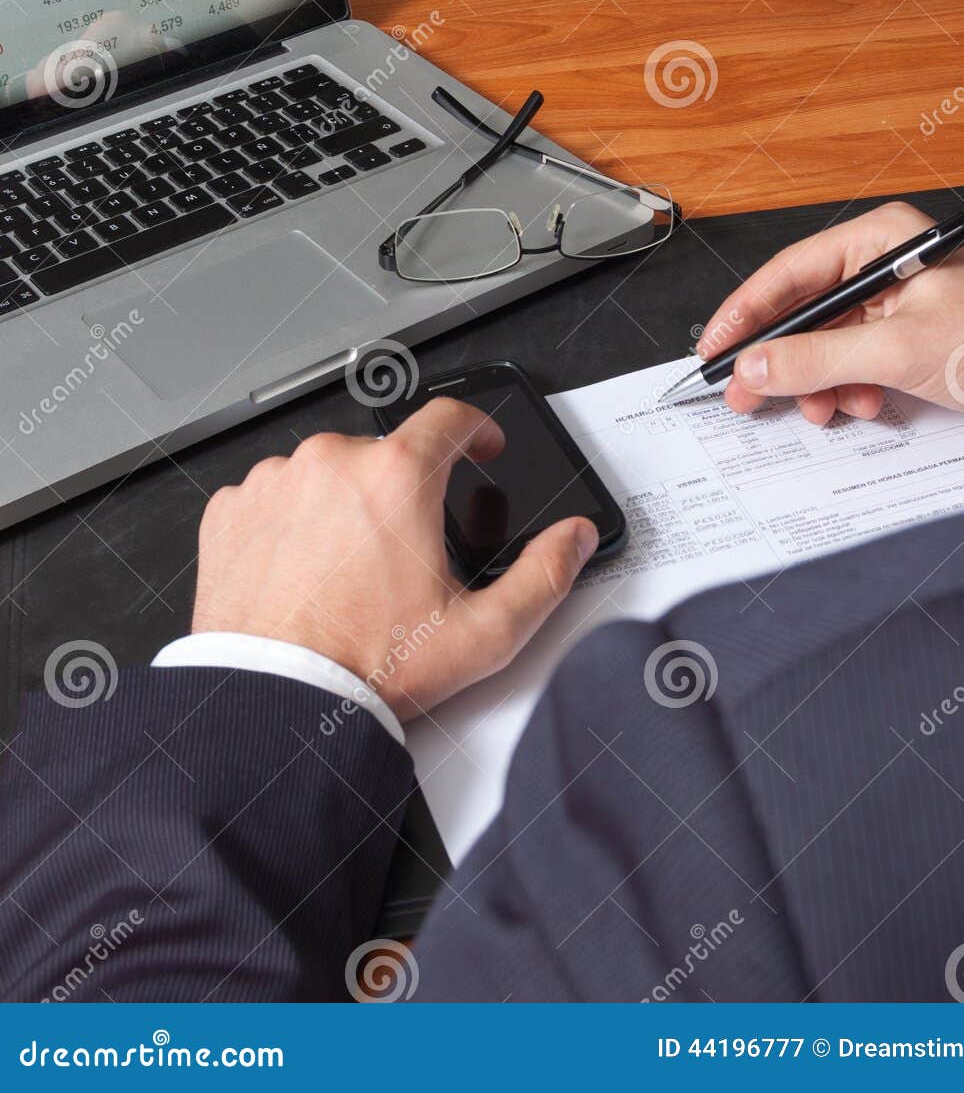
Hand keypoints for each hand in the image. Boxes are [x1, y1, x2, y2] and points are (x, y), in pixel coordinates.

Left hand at [191, 398, 599, 721]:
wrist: (272, 702)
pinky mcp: (232, 510)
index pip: (449, 418)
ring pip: (327, 473)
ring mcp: (276, 481)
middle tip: (407, 551)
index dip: (477, 429)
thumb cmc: (364, 668)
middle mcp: (333, 463)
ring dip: (344, 505)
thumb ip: (544, 576)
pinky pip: (273, 496)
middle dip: (404, 491)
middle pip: (385, 453)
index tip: (481, 447)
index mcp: (397, 476)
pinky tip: (305, 570)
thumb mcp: (482, 634)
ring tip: (351, 570)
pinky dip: (291, 522)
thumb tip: (574, 539)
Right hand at [698, 201, 963, 433]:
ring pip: (824, 346)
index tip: (714, 349)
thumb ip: (816, 359)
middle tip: (743, 393)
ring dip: (817, 383)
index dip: (744, 314)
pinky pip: (853, 366)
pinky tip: (864, 406)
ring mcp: (896, 306)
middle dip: (778, 359)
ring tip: (823, 408)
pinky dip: (848, 391)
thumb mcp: (897, 351)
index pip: (789, 273)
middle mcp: (884, 266)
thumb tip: (754, 367)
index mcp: (880, 240)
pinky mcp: (909, 343)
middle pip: (802, 312)